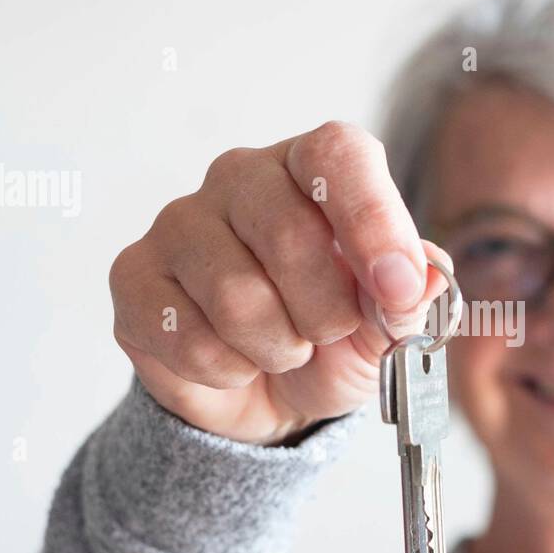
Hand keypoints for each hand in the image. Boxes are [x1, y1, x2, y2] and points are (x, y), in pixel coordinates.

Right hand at [109, 121, 449, 443]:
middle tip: (329, 333)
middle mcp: (240, 178)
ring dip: (278, 348)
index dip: (372, 221)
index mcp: (311, 167)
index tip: (396, 288)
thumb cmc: (335, 339)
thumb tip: (419, 277)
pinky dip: (228, 370)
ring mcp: (179, 222)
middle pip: (290, 236)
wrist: (273, 397)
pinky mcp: (134, 276)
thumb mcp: (390, 323)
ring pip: (236, 298)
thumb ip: (410, 296)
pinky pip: (188, 337)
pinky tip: (235, 361)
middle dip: (326, 313)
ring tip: (283, 348)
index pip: (337, 155)